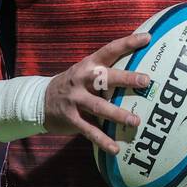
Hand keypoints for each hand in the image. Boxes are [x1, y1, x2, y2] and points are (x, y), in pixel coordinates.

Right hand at [44, 32, 151, 153]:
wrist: (39, 100)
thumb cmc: (74, 85)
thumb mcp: (85, 72)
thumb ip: (106, 72)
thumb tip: (140, 73)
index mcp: (89, 65)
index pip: (110, 50)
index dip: (128, 43)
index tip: (147, 38)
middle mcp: (82, 79)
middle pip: (105, 77)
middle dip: (126, 79)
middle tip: (145, 81)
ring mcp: (75, 99)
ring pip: (99, 106)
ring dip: (118, 114)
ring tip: (136, 121)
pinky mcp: (71, 118)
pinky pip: (89, 130)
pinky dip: (103, 140)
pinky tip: (116, 148)